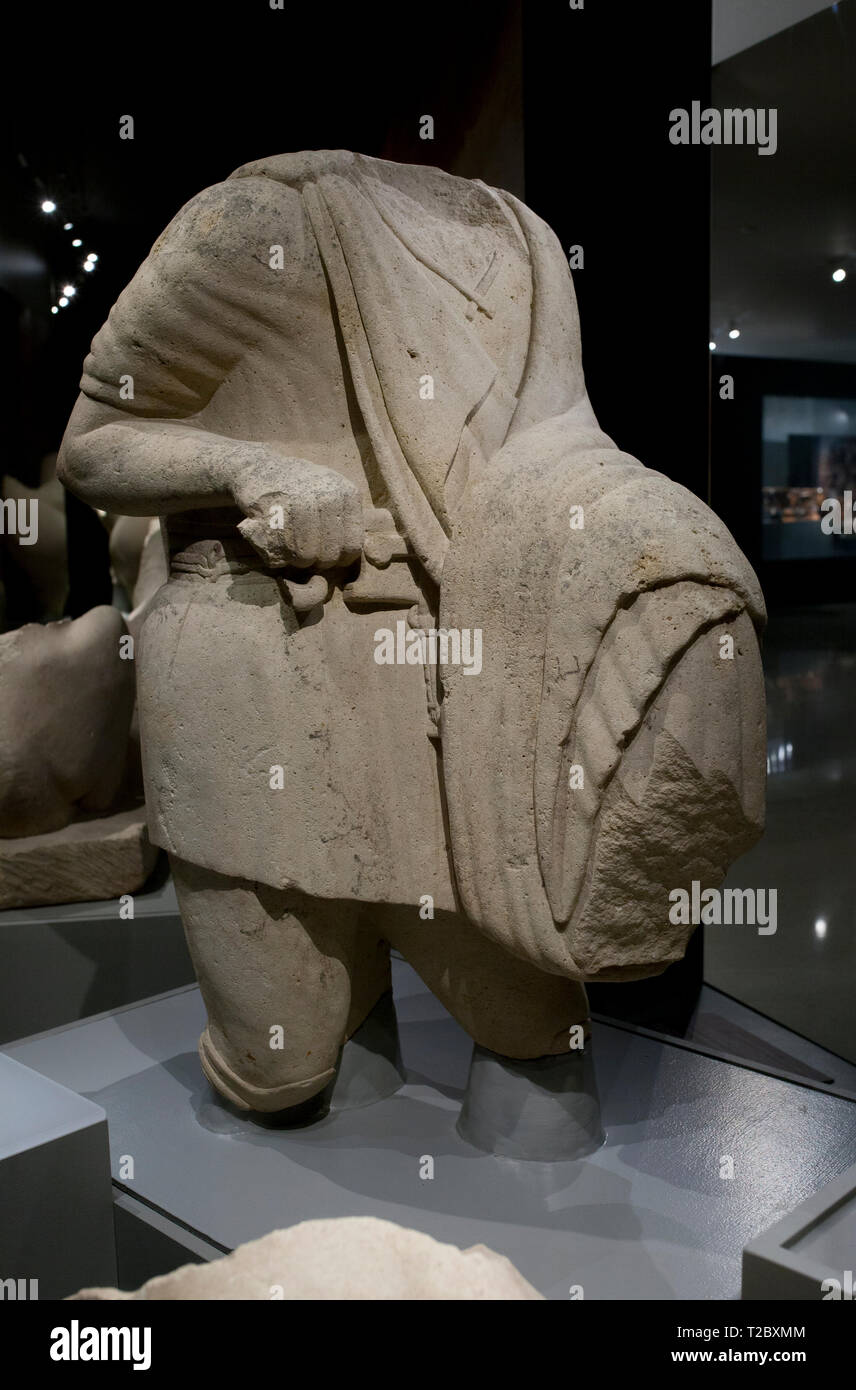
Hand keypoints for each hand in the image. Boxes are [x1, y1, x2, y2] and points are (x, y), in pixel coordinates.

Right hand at [233, 453, 363, 568]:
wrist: (257, 467)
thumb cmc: (297, 485)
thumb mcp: (329, 491)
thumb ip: (345, 517)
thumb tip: (361, 553)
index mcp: (347, 494)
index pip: (352, 547)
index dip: (338, 558)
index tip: (325, 553)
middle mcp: (329, 497)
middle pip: (330, 555)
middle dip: (316, 561)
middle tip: (303, 551)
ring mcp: (302, 503)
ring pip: (307, 556)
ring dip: (295, 559)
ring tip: (289, 546)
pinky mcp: (277, 511)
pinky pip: (285, 551)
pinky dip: (279, 554)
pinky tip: (276, 540)